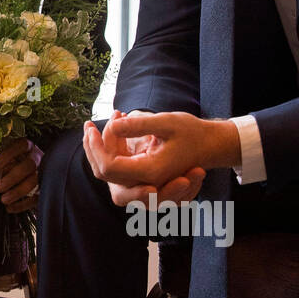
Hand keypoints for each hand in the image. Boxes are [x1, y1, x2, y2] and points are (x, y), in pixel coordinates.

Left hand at [0, 137, 42, 214]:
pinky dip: (24, 203)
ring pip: (35, 180)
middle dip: (13, 176)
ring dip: (19, 191)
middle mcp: (34, 155)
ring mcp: (41, 172)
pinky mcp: (42, 188)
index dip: (8, 153)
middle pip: (29, 164)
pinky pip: (38, 196)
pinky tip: (9, 209)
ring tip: (3, 200)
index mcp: (22, 144)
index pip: (21, 143)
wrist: (4, 181)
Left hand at [83, 111, 227, 205]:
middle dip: (92, 149)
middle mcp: (145, 181)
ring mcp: (142, 179)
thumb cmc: (192, 133)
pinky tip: (119, 118)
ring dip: (102, 145)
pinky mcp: (141, 172)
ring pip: (108, 170)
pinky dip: (113, 143)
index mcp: (151, 172)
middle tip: (88, 126)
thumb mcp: (167, 122)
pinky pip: (118, 163)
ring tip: (111, 116)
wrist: (210, 145)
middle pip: (104, 173)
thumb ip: (139, 125)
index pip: (109, 168)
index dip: (95, 149)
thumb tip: (113, 126)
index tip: (91, 128)